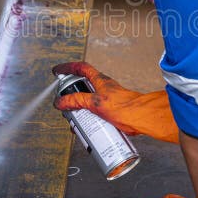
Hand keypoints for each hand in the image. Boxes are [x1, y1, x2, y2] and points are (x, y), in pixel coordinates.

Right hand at [52, 62, 178, 143]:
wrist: (141, 118)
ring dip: (78, 110)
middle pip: (82, 87)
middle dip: (70, 95)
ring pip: (87, 103)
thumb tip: (60, 101)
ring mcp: (106, 100)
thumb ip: (76, 101)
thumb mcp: (95, 102)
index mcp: (99, 81)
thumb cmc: (124, 107)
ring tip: (72, 121)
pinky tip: (84, 129)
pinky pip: (94, 114)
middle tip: (62, 104)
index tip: (57, 72)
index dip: (68, 68)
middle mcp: (102, 88)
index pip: (81, 68)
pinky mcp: (109, 112)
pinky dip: (87, 119)